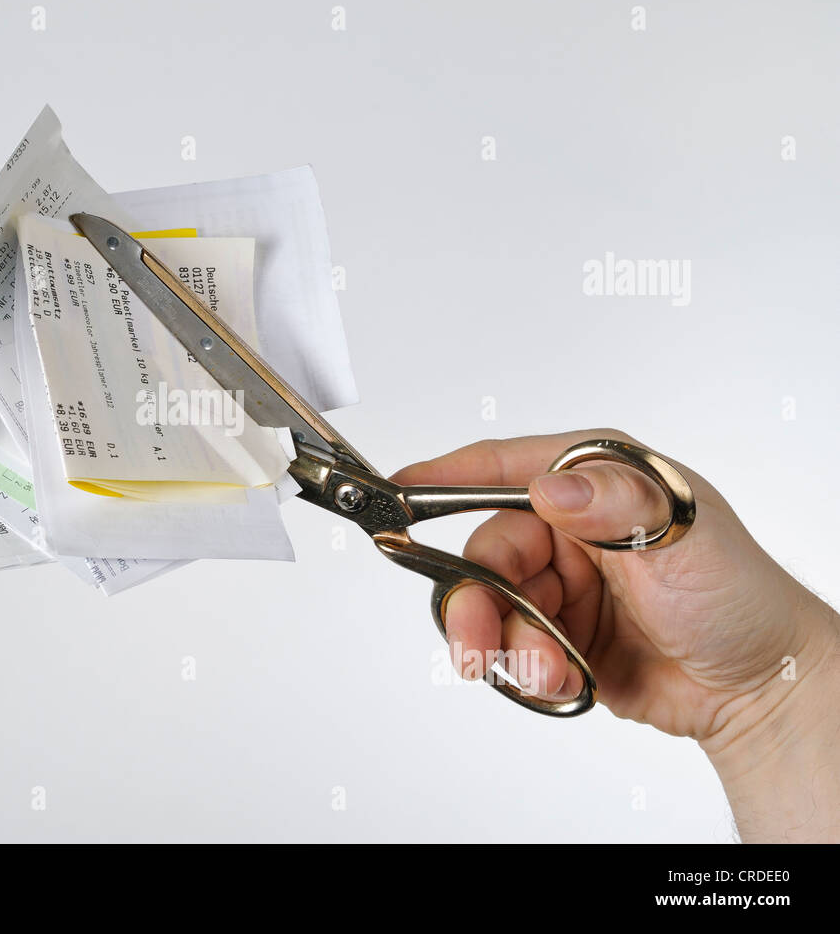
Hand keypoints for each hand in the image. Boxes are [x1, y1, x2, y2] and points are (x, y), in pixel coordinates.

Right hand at [394, 429, 839, 840]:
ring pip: (488, 605)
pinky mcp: (551, 633)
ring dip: (505, 643)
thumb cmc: (737, 599)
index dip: (448, 477)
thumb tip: (550, 487)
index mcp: (596, 483)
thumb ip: (614, 504)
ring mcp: (558, 583)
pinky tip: (560, 679)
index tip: (400, 490)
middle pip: (485, 550)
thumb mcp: (683, 539)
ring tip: (544, 670)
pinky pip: (504, 646)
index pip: (506, 466)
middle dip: (476, 599)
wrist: (756, 690)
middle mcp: (568, 528)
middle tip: (478, 638)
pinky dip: (522, 669)